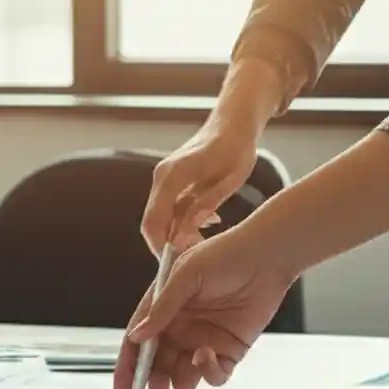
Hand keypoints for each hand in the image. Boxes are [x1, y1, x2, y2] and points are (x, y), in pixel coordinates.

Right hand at [113, 228, 294, 388]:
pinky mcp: (231, 350)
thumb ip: (162, 307)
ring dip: (180, 381)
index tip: (121, 386)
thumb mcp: (186, 276)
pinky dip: (208, 373)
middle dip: (154, 379)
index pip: (140, 339)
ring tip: (182, 382)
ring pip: (185, 373)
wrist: (267, 258)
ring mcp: (205, 340)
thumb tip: (136, 335)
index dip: (128, 363)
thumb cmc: (224, 257)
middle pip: (160, 362)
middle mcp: (182, 327)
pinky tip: (207, 357)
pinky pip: (215, 373)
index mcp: (165, 307)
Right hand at [141, 122, 259, 254]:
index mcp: (174, 175)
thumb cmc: (237, 147)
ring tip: (205, 245)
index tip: (179, 266)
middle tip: (194, 261)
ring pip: (160, 218)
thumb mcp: (231, 179)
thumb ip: (207, 205)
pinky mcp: (169, 181)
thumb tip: (184, 234)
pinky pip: (168, 209)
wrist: (232, 122)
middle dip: (168, 246)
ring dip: (178, 235)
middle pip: (152, 223)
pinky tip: (208, 224)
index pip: (154, 221)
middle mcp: (162, 176)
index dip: (161, 248)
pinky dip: (182, 222)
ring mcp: (163, 178)